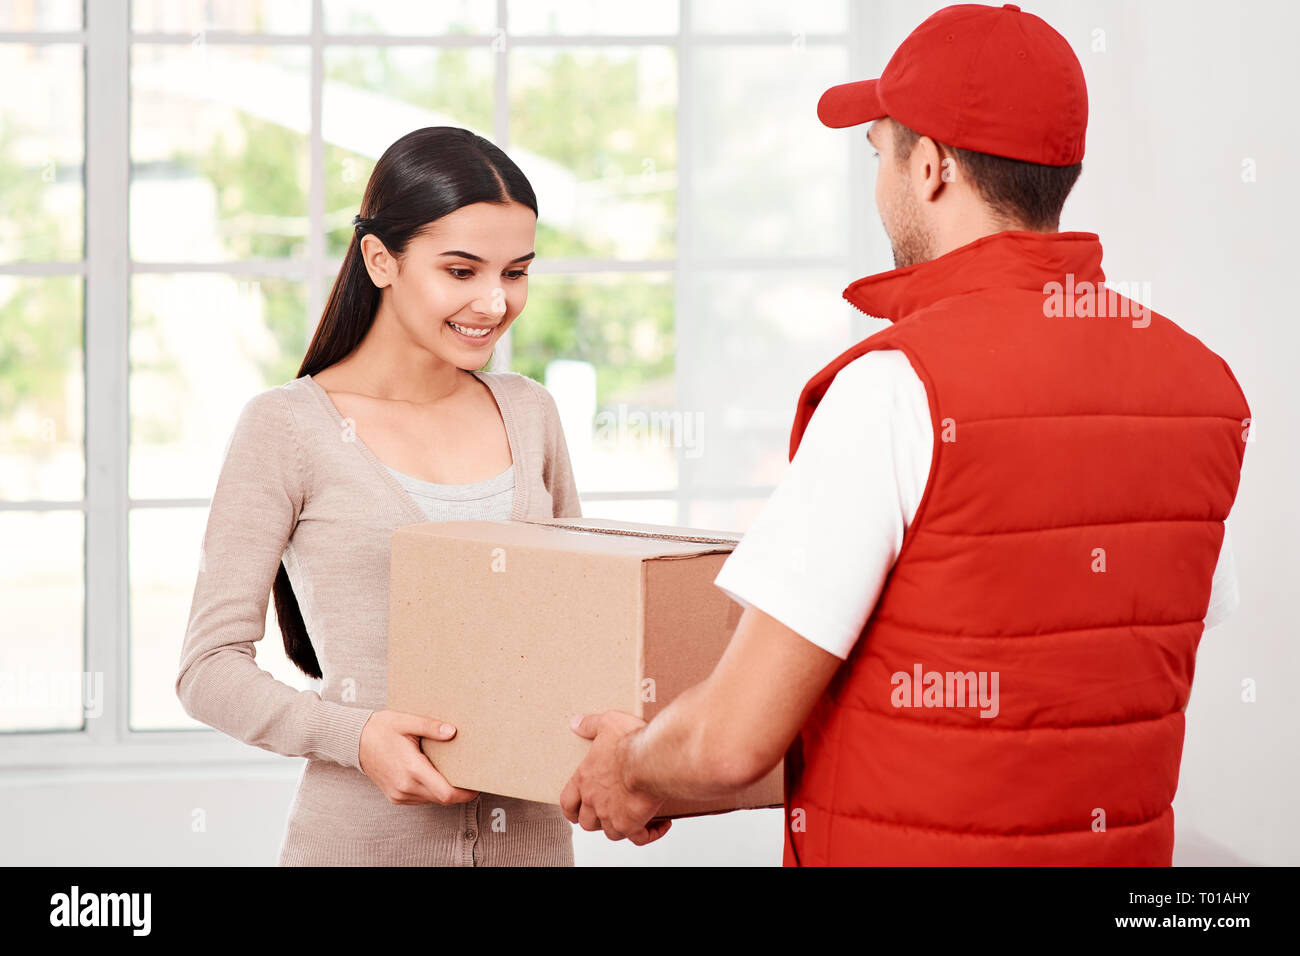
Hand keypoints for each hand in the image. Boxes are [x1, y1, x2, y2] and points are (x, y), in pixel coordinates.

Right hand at [358, 710, 479, 805]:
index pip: (446, 793)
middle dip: (458, 790)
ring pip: (432, 799)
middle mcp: (405, 786)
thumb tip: (453, 731)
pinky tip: (432, 773)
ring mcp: (399, 794)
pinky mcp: (395, 797)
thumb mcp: (406, 721)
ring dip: (444, 789)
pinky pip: (421, 798)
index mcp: (411, 769)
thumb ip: (431, 727)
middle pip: (442, 798)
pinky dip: (431, 790)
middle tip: (469, 773)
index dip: (465, 793)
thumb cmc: (380, 729)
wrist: (354, 741)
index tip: (477, 784)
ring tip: (451, 770)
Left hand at [560, 710, 671, 845]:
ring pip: (610, 832)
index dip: (571, 809)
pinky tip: (661, 824)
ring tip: (635, 816)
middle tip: (611, 810)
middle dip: (597, 819)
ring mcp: (611, 815)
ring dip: (621, 826)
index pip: (567, 803)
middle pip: (587, 821)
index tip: (577, 810)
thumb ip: (590, 724)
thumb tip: (576, 723)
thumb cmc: (629, 741)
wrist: (650, 758)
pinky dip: (649, 833)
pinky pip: (639, 838)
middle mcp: (594, 801)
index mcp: (584, 779)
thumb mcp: (608, 723)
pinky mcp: (631, 824)